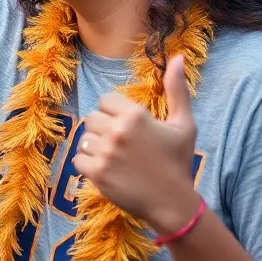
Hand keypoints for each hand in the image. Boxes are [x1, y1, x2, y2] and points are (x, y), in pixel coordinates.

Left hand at [73, 56, 201, 232]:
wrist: (173, 204)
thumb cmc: (179, 162)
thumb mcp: (183, 124)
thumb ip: (177, 90)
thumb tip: (177, 57)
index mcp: (135, 115)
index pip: (105, 100)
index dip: (113, 112)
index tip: (126, 126)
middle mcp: (117, 131)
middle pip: (92, 118)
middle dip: (103, 129)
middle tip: (121, 145)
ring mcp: (105, 153)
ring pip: (84, 139)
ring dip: (95, 147)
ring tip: (115, 158)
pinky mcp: (97, 174)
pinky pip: (78, 160)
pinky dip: (89, 166)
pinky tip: (108, 170)